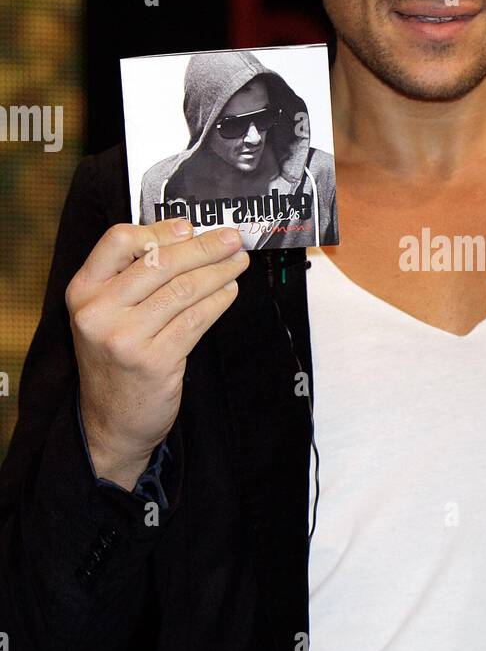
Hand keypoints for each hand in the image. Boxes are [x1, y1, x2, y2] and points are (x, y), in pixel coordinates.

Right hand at [66, 218, 249, 489]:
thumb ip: (132, 277)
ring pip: (183, 290)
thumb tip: (185, 235)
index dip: (158, 230)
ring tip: (238, 263)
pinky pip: (196, 320)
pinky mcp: (154, 361)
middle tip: (232, 239)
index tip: (189, 228)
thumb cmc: (115, 359)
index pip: (118, 240)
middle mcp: (98, 312)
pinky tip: (229, 292)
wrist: (110, 422)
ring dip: (218, 273)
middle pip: (160, 262)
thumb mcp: (106, 314)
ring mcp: (125, 338)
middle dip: (204, 248)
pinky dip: (218, 302)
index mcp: (83, 291)